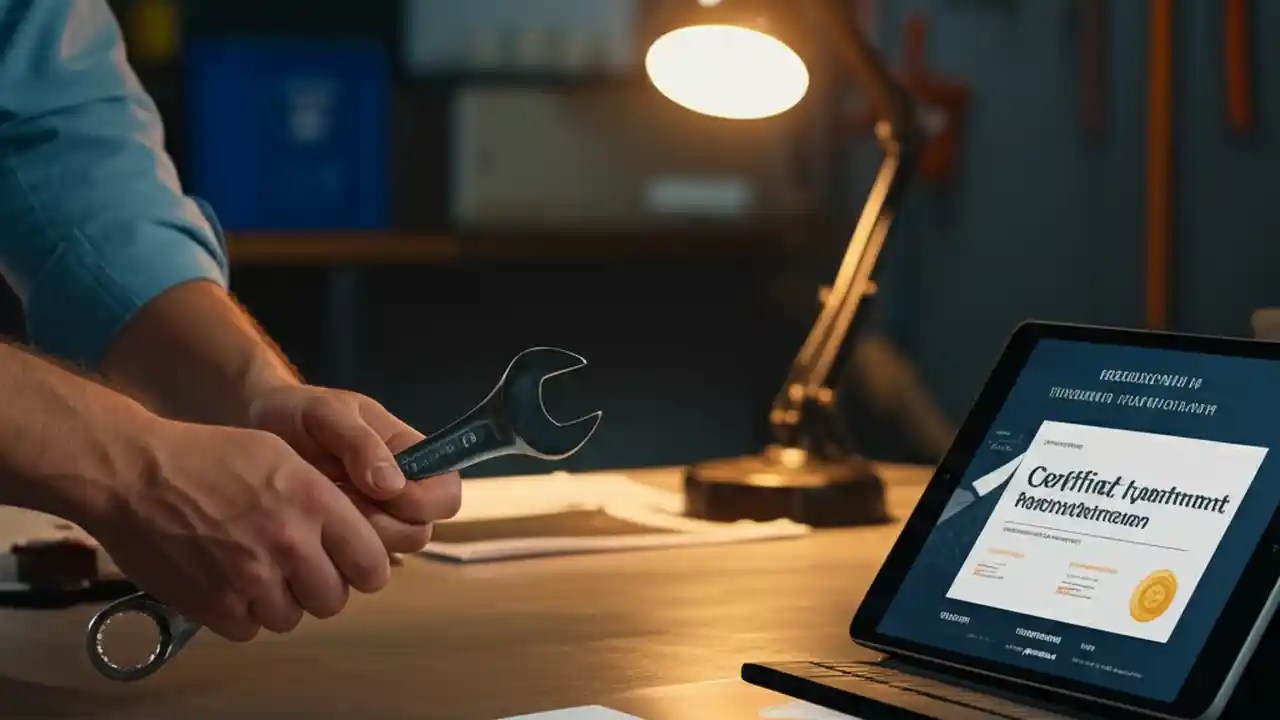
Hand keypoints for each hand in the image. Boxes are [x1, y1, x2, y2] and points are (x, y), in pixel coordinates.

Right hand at [85, 419, 392, 640]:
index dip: (365, 568)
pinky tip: (228, 583)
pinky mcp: (213, 606)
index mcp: (314, 503)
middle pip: (334, 599)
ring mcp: (250, 579)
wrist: (134, 475)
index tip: (353, 565)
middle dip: (321, 587)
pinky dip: (242, 614)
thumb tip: (357, 535)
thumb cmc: (210, 456)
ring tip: (257, 570)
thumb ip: (325, 497)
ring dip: (279, 601)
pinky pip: (249, 629)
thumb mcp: (283, 455)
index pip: (371, 564)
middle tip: (299, 568)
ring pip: (291, 617)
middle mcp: (289, 544)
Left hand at [246, 385, 462, 552]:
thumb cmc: (300, 412)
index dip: (422, 502)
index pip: (446, 495)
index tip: (380, 489)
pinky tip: (312, 523)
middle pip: (419, 533)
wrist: (259, 427)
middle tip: (340, 498)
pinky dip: (333, 549)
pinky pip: (354, 563)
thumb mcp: (329, 414)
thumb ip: (361, 444)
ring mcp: (373, 519)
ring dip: (355, 537)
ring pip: (388, 553)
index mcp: (412, 457)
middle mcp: (401, 494)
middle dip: (379, 524)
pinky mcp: (345, 540)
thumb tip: (393, 486)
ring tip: (323, 506)